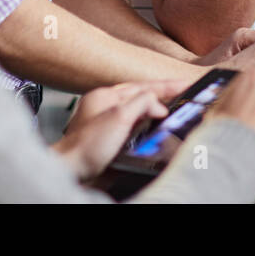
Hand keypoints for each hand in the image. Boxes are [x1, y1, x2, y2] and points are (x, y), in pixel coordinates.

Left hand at [52, 79, 183, 181]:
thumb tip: (158, 104)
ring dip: (154, 108)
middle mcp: (104, 107)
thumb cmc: (85, 146)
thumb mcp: (119, 117)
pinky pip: (132, 127)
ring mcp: (105, 123)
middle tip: (182, 92)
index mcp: (105, 97)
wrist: (70, 171)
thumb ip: (142, 103)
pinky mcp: (108, 140)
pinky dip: (145, 125)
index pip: (143, 87)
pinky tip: (152, 128)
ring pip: (136, 110)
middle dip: (161, 93)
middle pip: (139, 95)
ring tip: (171, 104)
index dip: (166, 86)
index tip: (184, 84)